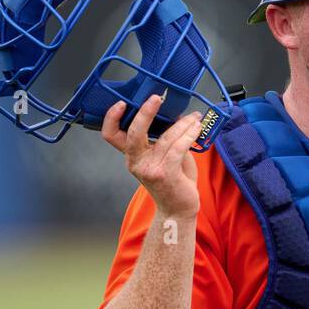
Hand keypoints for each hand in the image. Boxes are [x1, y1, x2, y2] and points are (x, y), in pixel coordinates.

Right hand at [101, 95, 202, 219]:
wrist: (178, 210)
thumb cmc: (173, 182)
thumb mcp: (164, 157)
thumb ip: (166, 138)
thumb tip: (177, 115)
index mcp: (132, 156)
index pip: (111, 135)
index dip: (111, 118)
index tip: (121, 102)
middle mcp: (137, 162)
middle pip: (134, 132)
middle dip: (145, 112)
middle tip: (157, 98)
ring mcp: (150, 169)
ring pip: (165, 138)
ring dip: (182, 124)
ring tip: (194, 117)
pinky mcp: (166, 174)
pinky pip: (178, 148)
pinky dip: (189, 135)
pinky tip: (197, 128)